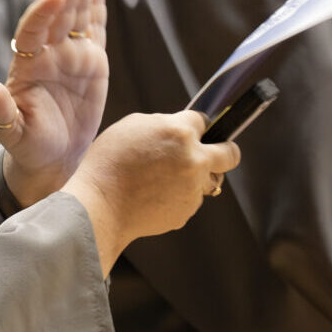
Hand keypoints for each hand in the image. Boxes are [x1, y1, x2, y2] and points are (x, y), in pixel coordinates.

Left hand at [0, 0, 111, 207]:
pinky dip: (96, 7)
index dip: (42, 14)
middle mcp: (48, 55)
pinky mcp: (90, 63)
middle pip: (57, 14)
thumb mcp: (13, 134)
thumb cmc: (28, 146)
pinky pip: (93, 29)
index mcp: (28, 68)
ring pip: (76, 16)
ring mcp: (70, 56)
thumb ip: (1, 112)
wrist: (51, 158)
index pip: (33, 33)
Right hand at [65, 111, 239, 264]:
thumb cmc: (109, 162)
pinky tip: (153, 195)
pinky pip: (190, 199)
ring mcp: (194, 187)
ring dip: (197, 177)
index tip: (193, 130)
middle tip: (218, 152)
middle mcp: (194, 159)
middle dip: (226, 150)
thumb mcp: (131, 126)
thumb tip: (178, 130)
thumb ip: (162, 124)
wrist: (100, 204)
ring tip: (167, 179)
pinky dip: (177, 196)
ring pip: (210, 180)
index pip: (204, 121)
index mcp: (179, 132)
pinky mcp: (188, 209)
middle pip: (230, 153)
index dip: (196, 125)